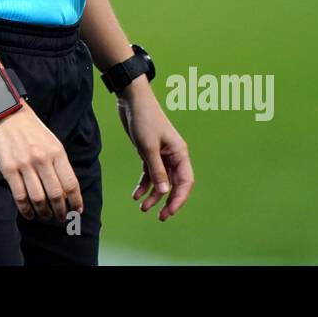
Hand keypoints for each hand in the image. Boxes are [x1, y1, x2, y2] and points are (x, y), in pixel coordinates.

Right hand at [0, 103, 82, 222]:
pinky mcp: (8, 169)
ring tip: (45, 216)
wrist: (6, 114)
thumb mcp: (52, 141)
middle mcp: (42, 159)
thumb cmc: (32, 129)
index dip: (76, 201)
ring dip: (44, 212)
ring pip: (38, 198)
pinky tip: (29, 214)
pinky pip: (19, 196)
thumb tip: (67, 190)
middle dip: (60, 211)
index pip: (71, 183)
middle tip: (61, 218)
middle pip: (56, 194)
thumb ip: (59, 163)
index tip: (77, 211)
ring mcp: (24, 164)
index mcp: (56, 152)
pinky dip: (25, 209)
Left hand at [116, 81, 193, 220]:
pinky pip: (149, 173)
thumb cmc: (144, 119)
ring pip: (160, 180)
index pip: (185, 181)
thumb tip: (164, 192)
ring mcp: (161, 154)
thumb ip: (156, 170)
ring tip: (142, 207)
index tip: (170, 212)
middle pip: (174, 184)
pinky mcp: (148, 152)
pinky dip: (144, 184)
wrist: (132, 100)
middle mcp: (173, 155)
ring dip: (153, 195)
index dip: (179, 198)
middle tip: (160, 216)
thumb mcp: (148, 147)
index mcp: (179, 153)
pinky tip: (136, 194)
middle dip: (167, 201)